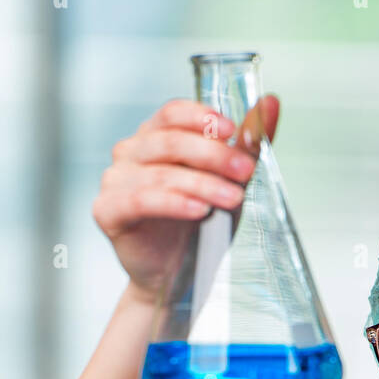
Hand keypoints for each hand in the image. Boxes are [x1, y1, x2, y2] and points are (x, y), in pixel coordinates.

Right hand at [92, 94, 280, 302]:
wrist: (176, 275)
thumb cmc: (198, 224)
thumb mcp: (229, 181)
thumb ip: (247, 144)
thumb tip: (272, 103)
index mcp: (154, 137)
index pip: (172, 113)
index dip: (202, 118)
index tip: (233, 131)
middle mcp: (130, 152)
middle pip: (170, 141)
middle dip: (213, 155)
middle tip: (245, 172)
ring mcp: (114, 180)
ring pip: (160, 173)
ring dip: (202, 184)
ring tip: (233, 199)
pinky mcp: (107, 210)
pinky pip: (141, 200)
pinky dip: (173, 204)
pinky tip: (199, 211)